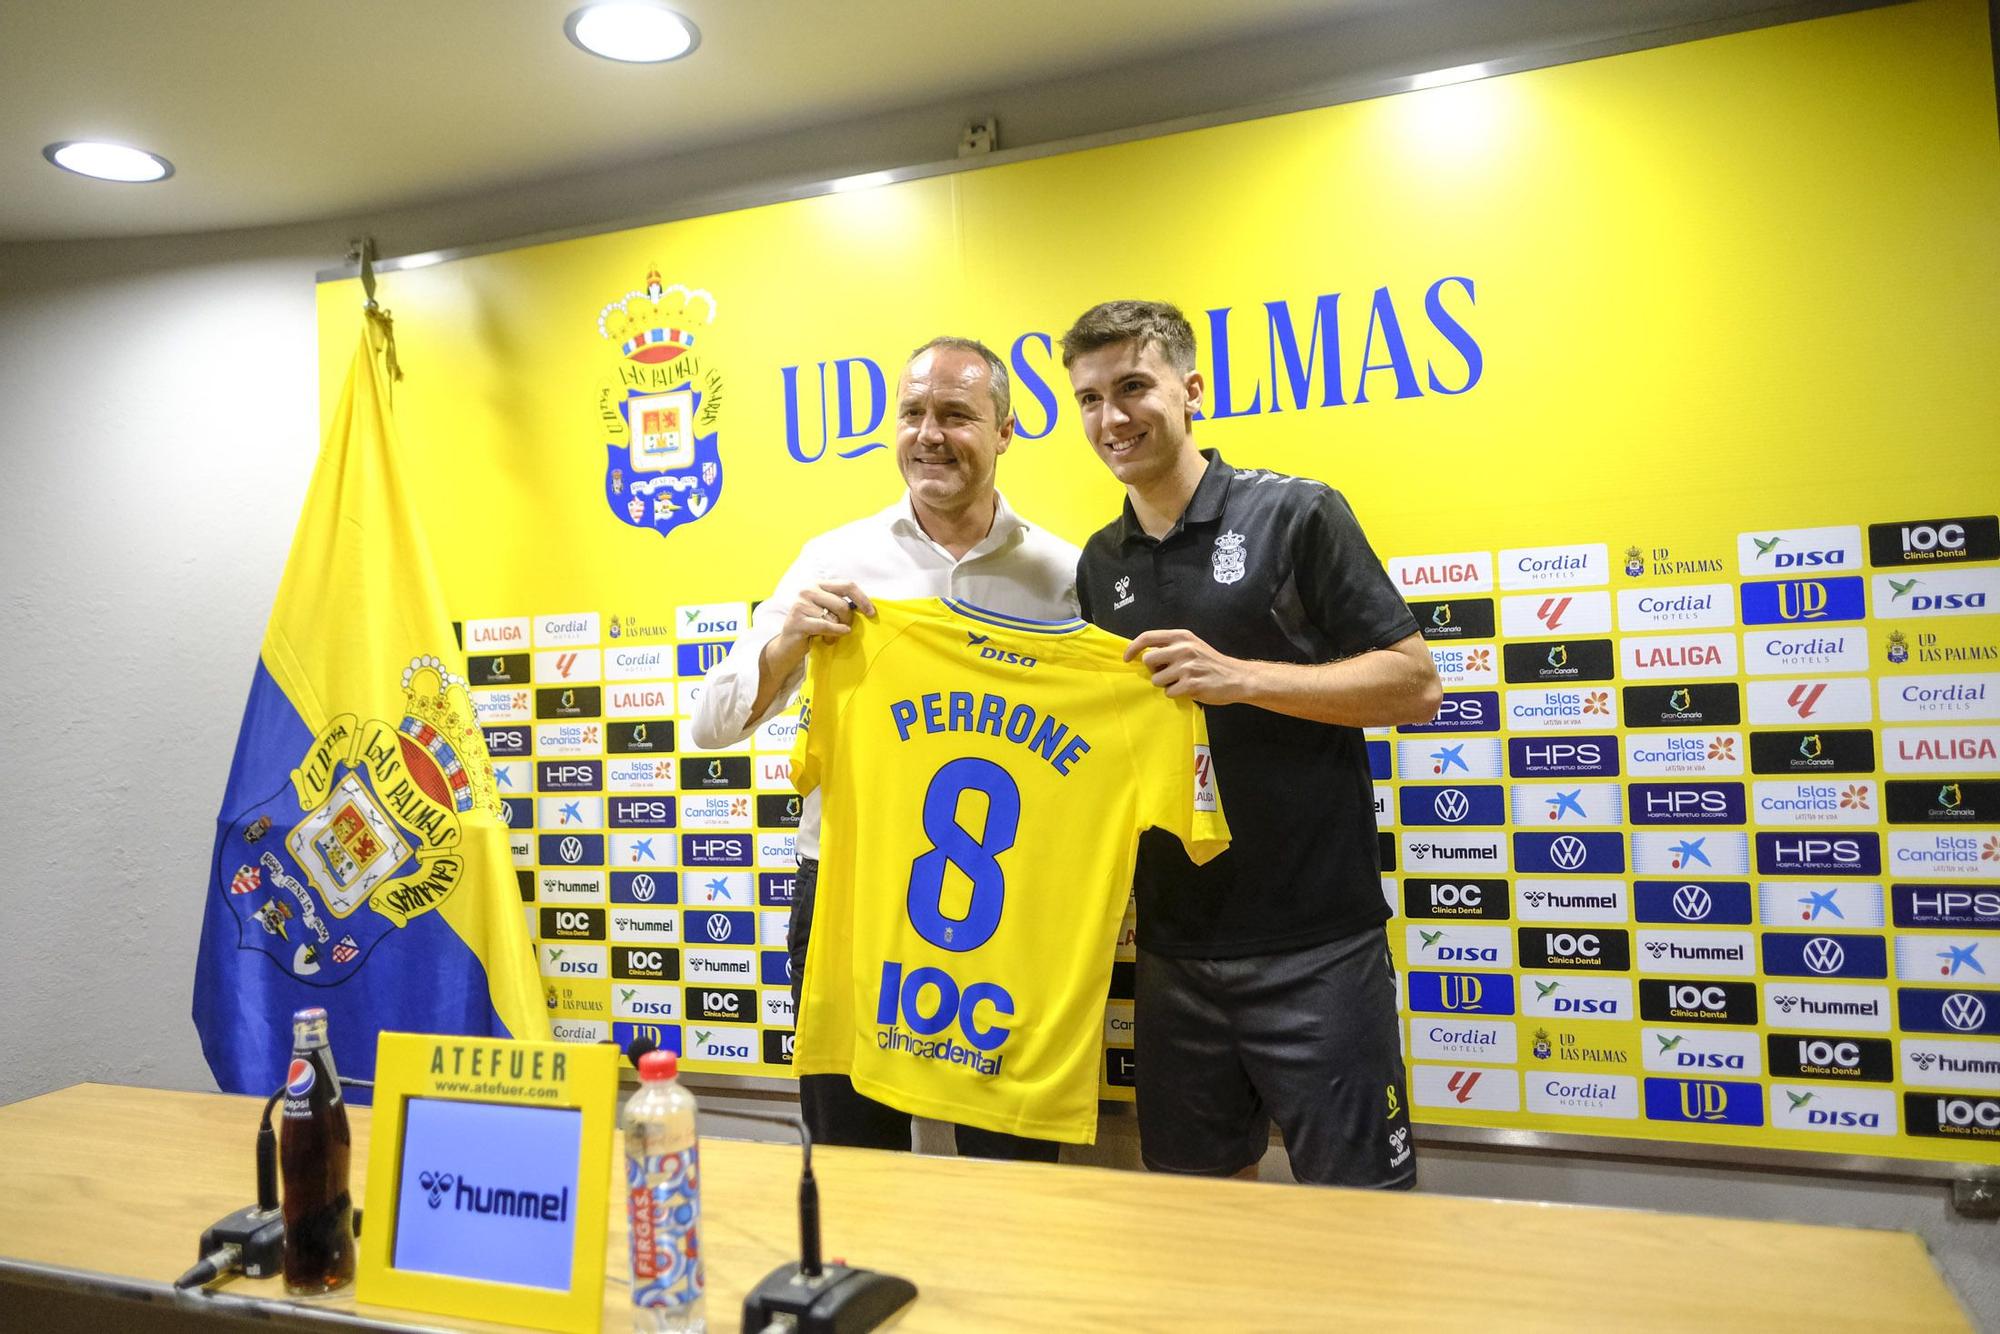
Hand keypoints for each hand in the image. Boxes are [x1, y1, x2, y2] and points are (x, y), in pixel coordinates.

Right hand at [776, 579, 876, 647]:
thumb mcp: (828, 611)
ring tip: (828, 637)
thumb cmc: (812, 628)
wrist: (788, 646)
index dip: (862, 598)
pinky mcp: (797, 620)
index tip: (871, 613)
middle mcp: (807, 590)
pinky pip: (825, 626)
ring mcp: (800, 604)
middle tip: (843, 629)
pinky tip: (831, 639)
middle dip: (847, 620)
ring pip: (833, 617)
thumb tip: (866, 606)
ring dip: (835, 631)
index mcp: (818, 585)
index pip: (847, 585)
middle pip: (842, 604)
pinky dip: (834, 633)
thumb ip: (842, 604)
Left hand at [1123, 629, 1253, 703]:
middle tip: (1167, 674)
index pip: (1148, 637)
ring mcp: (1187, 666)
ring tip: (1181, 682)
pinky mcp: (1191, 684)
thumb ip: (1171, 647)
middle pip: (1148, 660)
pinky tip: (1188, 689)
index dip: (1133, 648)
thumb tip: (1143, 654)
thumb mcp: (1192, 646)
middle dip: (1153, 670)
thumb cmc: (1210, 663)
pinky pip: (1169, 692)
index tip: (1127, 658)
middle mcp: (1183, 648)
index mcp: (1182, 636)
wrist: (1236, 677)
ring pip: (1157, 680)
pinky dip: (1175, 694)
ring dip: (1165, 684)